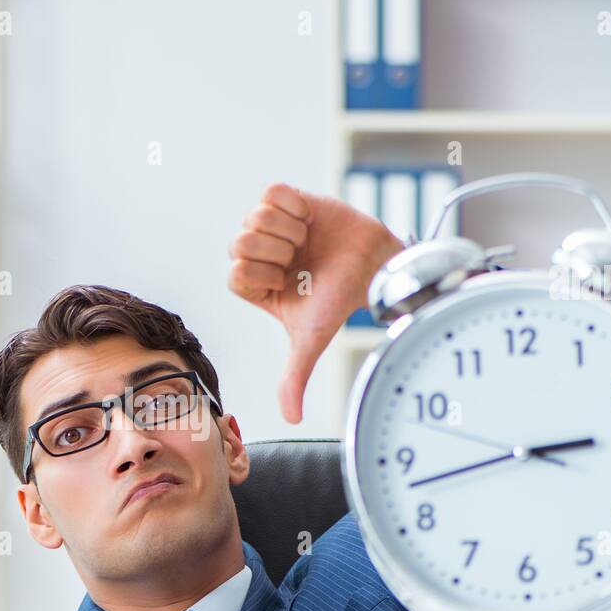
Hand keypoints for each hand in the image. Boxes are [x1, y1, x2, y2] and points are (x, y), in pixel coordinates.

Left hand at [228, 184, 402, 422]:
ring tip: (308, 242)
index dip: (264, 277)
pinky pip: (273, 192)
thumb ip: (295, 376)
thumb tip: (290, 418)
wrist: (374, 267)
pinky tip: (309, 220)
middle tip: (300, 262)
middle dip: (277, 254)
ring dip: (289, 232)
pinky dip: (294, 206)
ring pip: (255, 217)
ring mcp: (270, 225)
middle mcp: (257, 255)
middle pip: (240, 243)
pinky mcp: (287, 199)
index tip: (289, 283)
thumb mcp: (312, 340)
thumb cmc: (340, 302)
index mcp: (254, 285)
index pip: (235, 274)